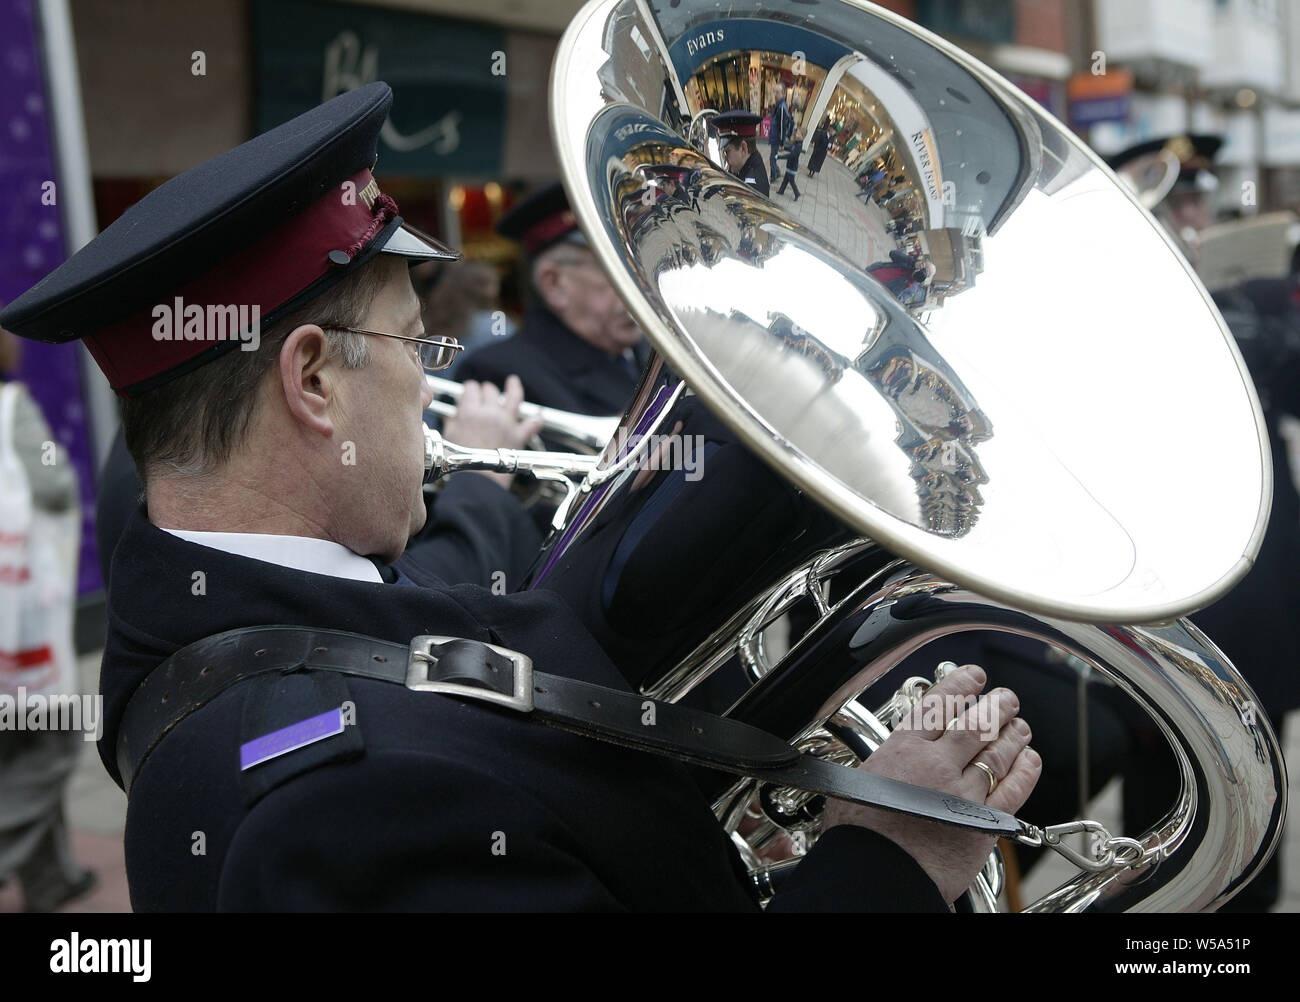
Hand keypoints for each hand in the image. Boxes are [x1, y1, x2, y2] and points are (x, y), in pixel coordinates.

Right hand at [441, 376, 544, 488]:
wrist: (477, 479)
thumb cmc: (459, 462)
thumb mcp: (449, 437)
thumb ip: (452, 422)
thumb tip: (452, 416)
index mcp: (470, 411)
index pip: (471, 389)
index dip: (470, 388)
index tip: (470, 391)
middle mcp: (490, 412)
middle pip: (490, 390)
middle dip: (487, 389)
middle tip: (485, 393)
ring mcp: (506, 422)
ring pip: (513, 397)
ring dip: (514, 387)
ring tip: (513, 381)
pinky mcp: (519, 436)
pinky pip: (533, 423)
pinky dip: (538, 418)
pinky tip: (539, 413)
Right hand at [822, 664, 1040, 902]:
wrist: (877, 873)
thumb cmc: (860, 834)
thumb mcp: (858, 781)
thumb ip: (885, 764)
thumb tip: (891, 760)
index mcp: (903, 749)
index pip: (939, 705)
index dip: (961, 685)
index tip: (973, 676)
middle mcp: (937, 764)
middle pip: (976, 723)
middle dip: (996, 706)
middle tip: (1006, 697)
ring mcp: (964, 792)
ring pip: (998, 752)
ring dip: (1013, 734)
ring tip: (1020, 724)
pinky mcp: (984, 821)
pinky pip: (1014, 789)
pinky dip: (1025, 771)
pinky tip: (1030, 759)